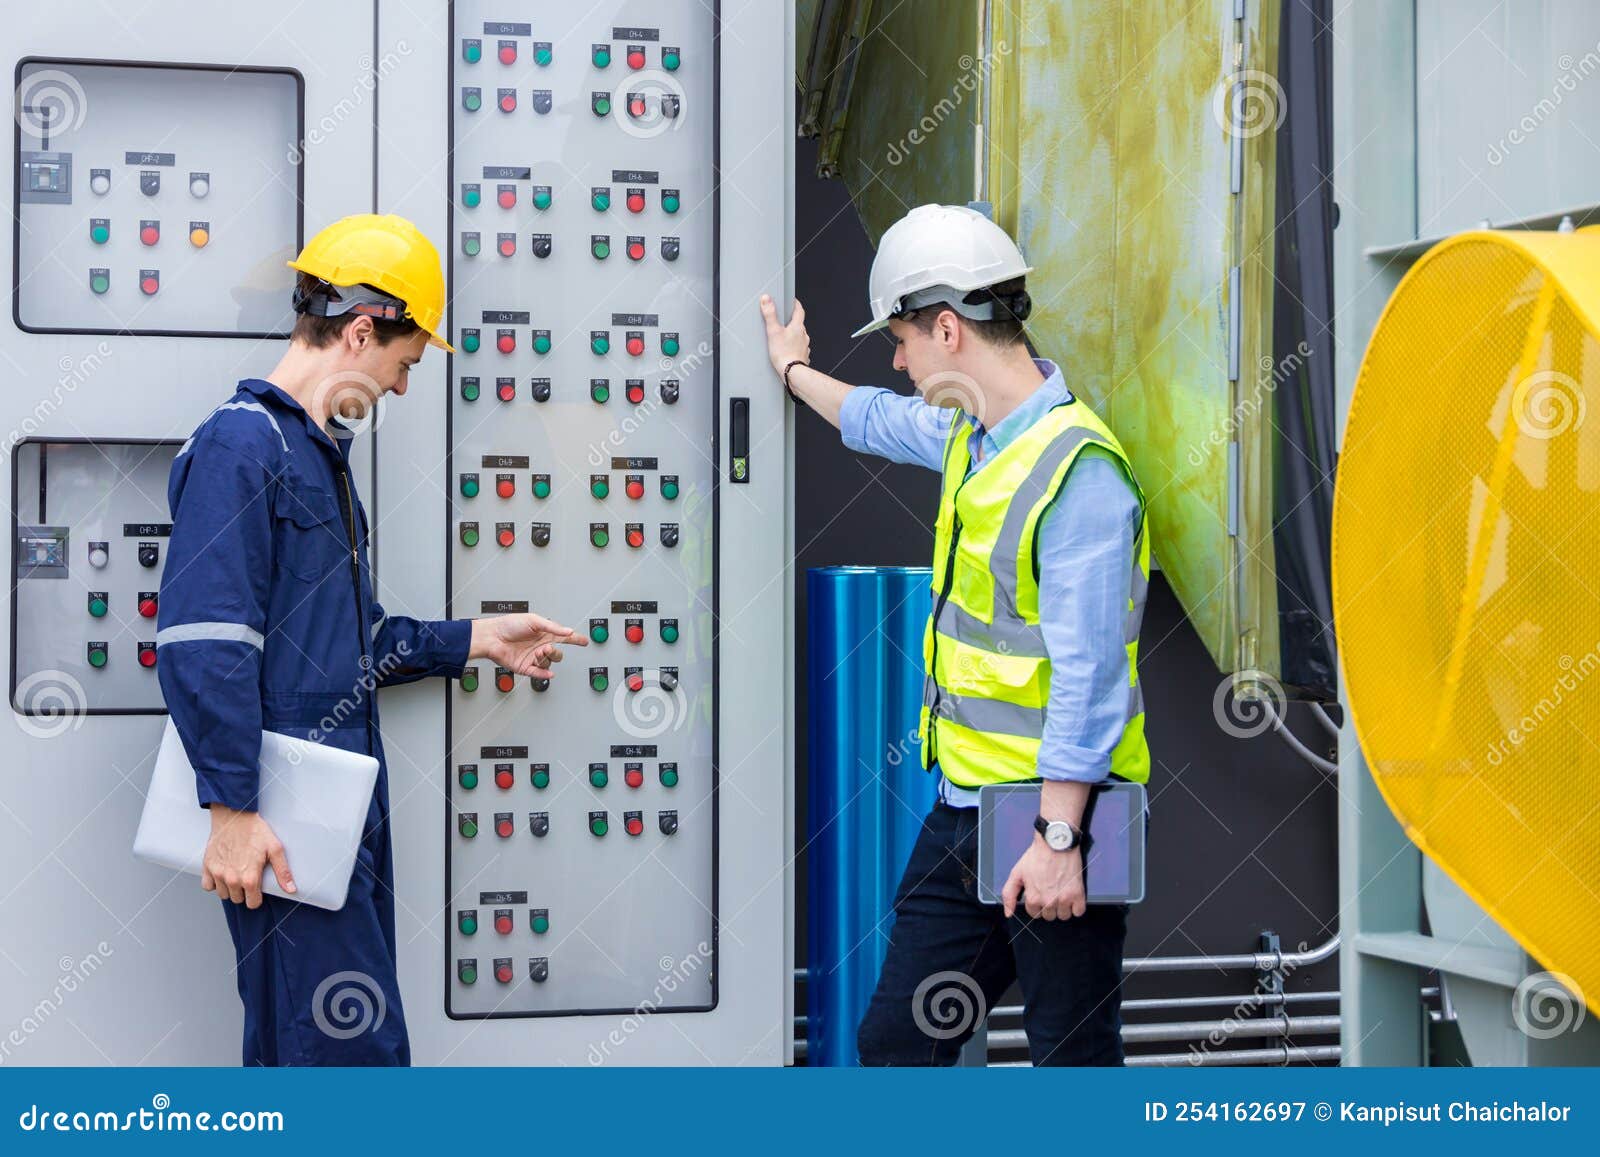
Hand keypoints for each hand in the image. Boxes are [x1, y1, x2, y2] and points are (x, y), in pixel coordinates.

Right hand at [202, 805, 294, 907]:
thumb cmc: (255, 831)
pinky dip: (214, 883)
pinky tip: (223, 874)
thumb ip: (283, 871)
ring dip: (230, 889)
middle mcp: (232, 879)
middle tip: (248, 878)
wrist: (235, 816)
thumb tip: (291, 889)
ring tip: (237, 875)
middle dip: (244, 893)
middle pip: (238, 900)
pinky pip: (207, 886)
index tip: (258, 890)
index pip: (252, 904)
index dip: (257, 898)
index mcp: (249, 877)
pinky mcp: (207, 866)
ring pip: (223, 894)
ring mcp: (217, 873)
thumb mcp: (275, 849)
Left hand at [470, 612, 587, 677]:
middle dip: (556, 652)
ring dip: (547, 659)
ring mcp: (533, 657)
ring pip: (549, 663)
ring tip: (538, 653)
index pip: (564, 637)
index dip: (575, 639)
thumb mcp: (533, 620)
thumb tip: (568, 631)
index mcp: (544, 633)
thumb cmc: (508, 625)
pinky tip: (548, 673)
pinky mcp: (525, 667)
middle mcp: (539, 646)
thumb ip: (552, 627)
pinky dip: (545, 674)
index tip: (585, 641)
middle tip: (547, 648)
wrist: (492, 637)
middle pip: (558, 654)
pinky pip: (539, 673)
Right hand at [759, 294, 810, 376]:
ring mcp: (804, 346)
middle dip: (792, 320)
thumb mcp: (774, 331)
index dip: (796, 304)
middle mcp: (803, 335)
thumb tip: (767, 299)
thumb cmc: (784, 354)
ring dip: (793, 334)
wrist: (792, 372)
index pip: (799, 310)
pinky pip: (799, 347)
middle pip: (799, 323)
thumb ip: (770, 314)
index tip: (792, 301)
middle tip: (784, 318)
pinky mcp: (802, 356)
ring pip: (799, 336)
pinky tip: (787, 349)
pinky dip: (794, 346)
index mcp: (798, 327)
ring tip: (783, 335)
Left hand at [1001, 837, 1086, 920]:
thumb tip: (1008, 913)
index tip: (1040, 892)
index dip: (1037, 903)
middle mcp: (1048, 901)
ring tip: (1061, 892)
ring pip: (1063, 916)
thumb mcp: (1016, 873)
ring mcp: (1064, 899)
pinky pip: (1078, 912)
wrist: (1055, 842)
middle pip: (1049, 916)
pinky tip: (1071, 895)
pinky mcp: (1078, 894)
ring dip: (1062, 907)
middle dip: (1049, 905)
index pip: (1034, 914)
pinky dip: (1076, 906)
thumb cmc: (1037, 855)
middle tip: (1050, 890)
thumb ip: (1009, 894)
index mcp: (1033, 898)